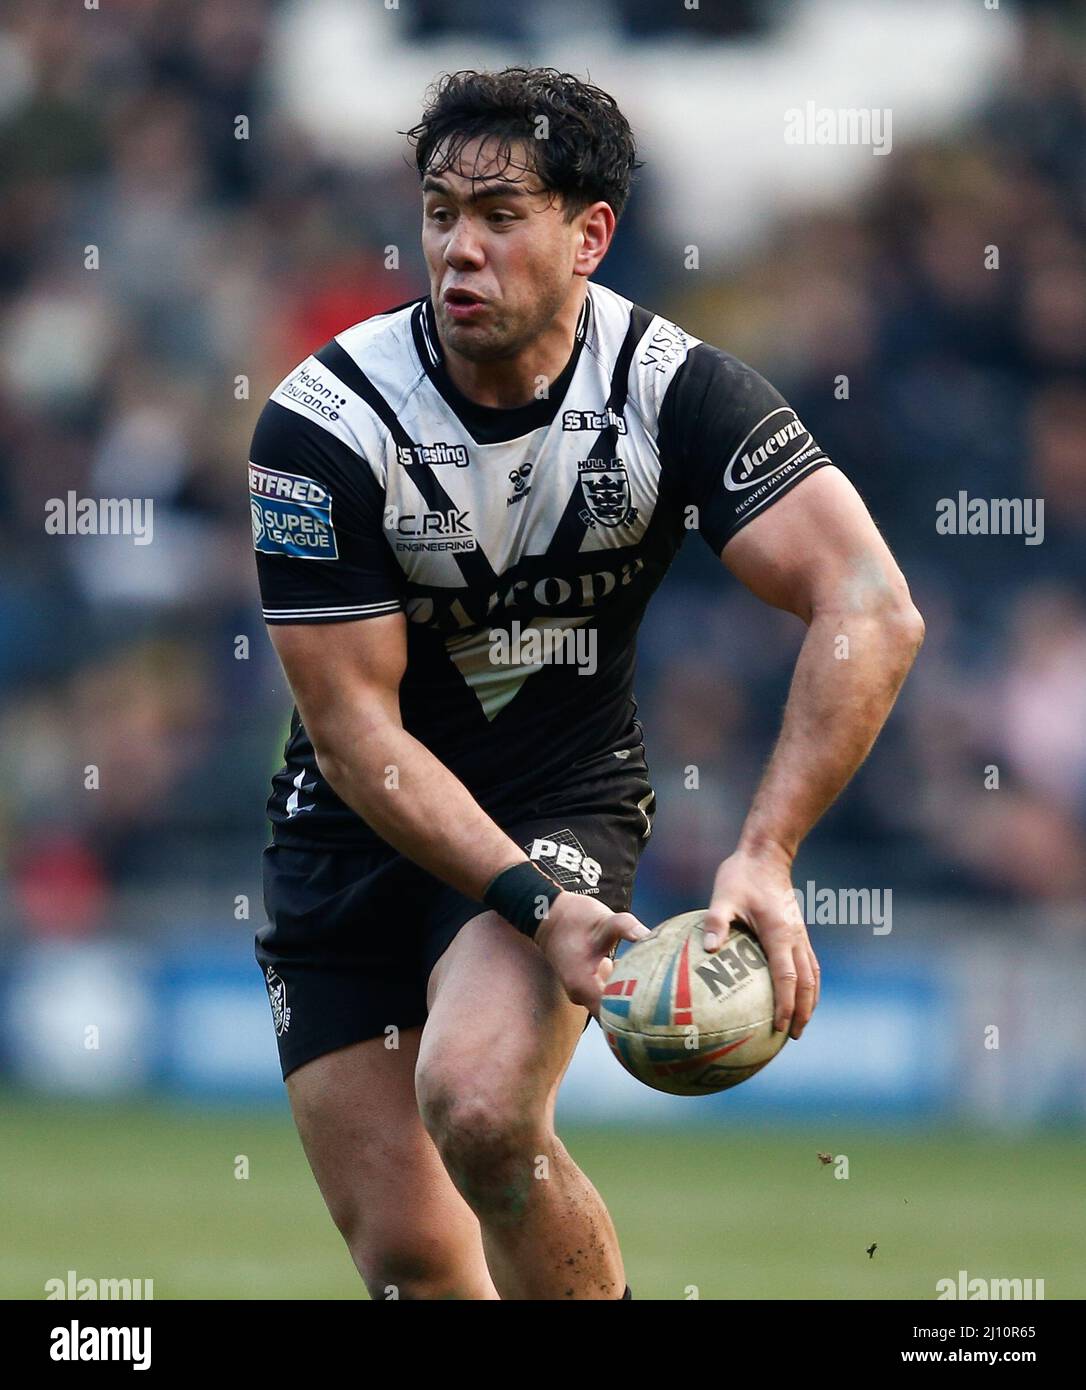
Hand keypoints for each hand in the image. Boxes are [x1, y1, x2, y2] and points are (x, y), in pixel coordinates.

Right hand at [534, 892, 650, 1016]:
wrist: (550, 915)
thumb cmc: (575, 917)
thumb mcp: (604, 920)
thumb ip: (627, 927)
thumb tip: (651, 936)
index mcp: (583, 985)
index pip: (612, 1015)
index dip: (635, 1017)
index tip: (657, 1011)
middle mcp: (582, 995)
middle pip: (614, 1015)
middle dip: (639, 1011)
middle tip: (665, 1003)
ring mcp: (585, 991)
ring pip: (613, 1006)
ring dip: (633, 1000)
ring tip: (660, 992)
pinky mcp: (590, 985)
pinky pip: (610, 995)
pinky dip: (626, 989)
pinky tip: (646, 979)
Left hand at [703, 846, 818, 1039]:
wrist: (767, 854)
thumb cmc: (742, 875)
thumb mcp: (723, 896)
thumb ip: (716, 922)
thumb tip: (709, 950)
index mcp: (779, 934)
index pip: (787, 977)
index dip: (786, 1005)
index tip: (780, 1028)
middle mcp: (795, 937)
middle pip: (807, 983)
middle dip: (803, 1012)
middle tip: (792, 1037)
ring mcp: (800, 934)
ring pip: (813, 975)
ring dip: (809, 1001)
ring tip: (799, 1024)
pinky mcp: (798, 930)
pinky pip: (809, 964)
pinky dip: (807, 985)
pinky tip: (796, 995)